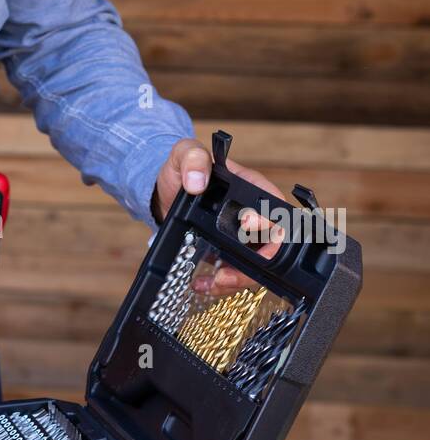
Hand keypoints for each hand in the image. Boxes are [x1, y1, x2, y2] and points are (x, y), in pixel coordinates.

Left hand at [152, 138, 287, 297]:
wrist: (163, 193)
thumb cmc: (181, 170)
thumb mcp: (184, 155)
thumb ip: (193, 158)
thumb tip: (198, 180)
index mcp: (252, 189)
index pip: (277, 212)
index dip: (271, 227)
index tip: (248, 231)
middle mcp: (253, 215)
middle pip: (272, 247)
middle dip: (256, 265)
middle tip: (228, 273)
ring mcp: (243, 237)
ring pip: (256, 266)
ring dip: (238, 279)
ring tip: (215, 281)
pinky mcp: (228, 252)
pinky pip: (236, 272)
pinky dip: (223, 283)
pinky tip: (204, 283)